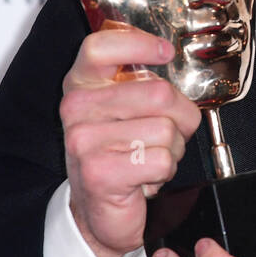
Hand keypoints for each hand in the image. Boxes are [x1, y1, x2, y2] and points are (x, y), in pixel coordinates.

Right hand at [60, 20, 201, 256]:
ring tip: (148, 158)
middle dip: (178, 118)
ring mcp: (84, 140)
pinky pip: (162, 159)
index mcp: (81, 85)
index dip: (139, 43)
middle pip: (159, 92)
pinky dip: (165, 171)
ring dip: (172, 148)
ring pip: (166, 128)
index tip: (164, 52)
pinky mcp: (100, 172)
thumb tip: (168, 58)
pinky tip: (144, 177)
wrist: (98, 213)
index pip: (102, 46)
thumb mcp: (121, 109)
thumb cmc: (118, 155)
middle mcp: (77, 108)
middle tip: (161, 136)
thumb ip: (138, 81)